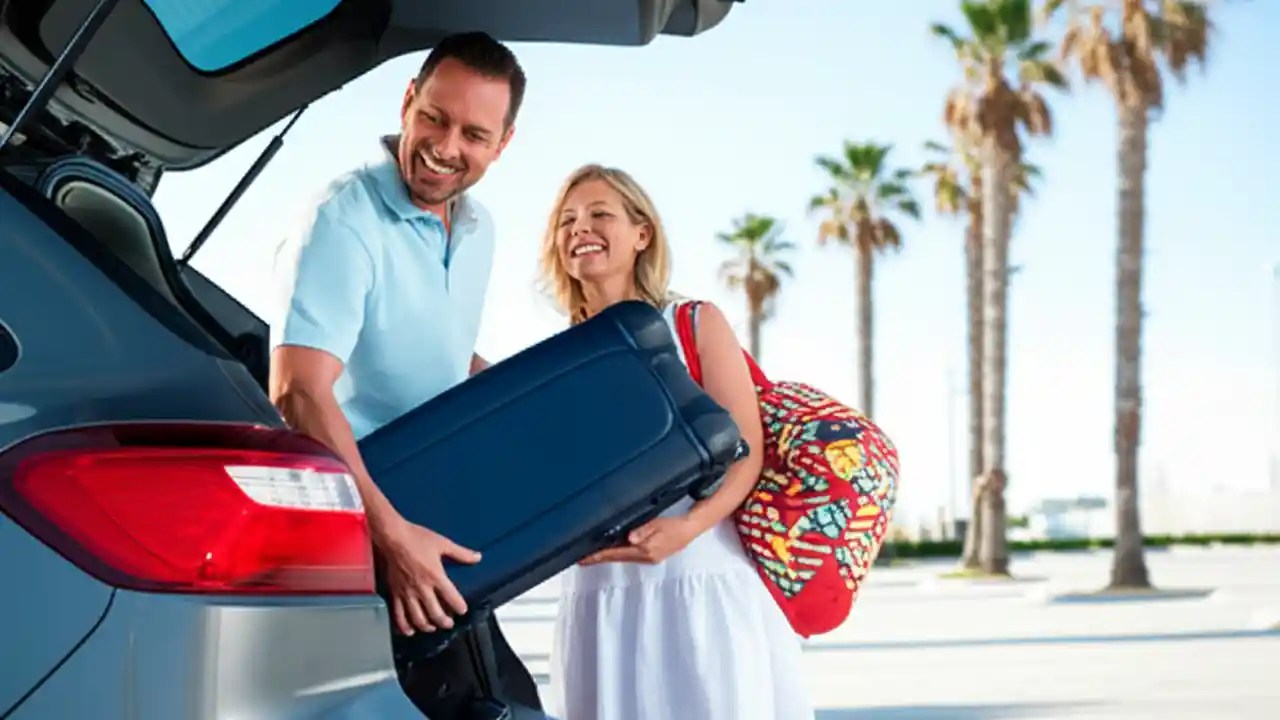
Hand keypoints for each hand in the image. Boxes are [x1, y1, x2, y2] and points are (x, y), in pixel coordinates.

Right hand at [378, 519, 481, 635]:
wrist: (393, 537)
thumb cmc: (417, 538)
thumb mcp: (443, 543)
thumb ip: (461, 553)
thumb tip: (477, 557)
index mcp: (436, 576)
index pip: (452, 599)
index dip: (459, 607)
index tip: (462, 610)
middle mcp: (422, 588)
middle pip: (436, 613)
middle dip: (445, 622)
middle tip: (449, 623)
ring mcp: (407, 592)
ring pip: (418, 618)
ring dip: (427, 626)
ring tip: (433, 627)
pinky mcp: (395, 593)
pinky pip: (398, 615)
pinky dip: (404, 626)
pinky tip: (410, 631)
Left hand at [578, 515, 700, 565]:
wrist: (690, 529)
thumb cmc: (675, 524)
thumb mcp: (658, 523)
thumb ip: (643, 530)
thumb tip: (630, 538)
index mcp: (646, 550)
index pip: (616, 553)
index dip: (599, 556)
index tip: (583, 559)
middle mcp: (646, 557)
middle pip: (617, 558)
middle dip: (599, 558)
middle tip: (582, 559)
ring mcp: (649, 558)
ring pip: (623, 557)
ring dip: (608, 556)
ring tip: (592, 555)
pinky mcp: (651, 555)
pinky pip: (630, 555)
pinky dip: (618, 553)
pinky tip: (612, 550)